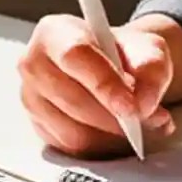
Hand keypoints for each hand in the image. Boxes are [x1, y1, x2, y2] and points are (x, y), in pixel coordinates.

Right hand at [18, 14, 175, 158]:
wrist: (113, 66)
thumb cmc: (122, 54)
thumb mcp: (147, 49)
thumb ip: (151, 68)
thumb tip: (143, 104)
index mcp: (55, 33)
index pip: (74, 56)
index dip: (104, 84)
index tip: (131, 107)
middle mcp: (34, 64)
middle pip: (73, 100)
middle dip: (115, 118)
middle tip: (147, 120)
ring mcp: (31, 98)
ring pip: (72, 131)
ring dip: (111, 136)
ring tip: (137, 126)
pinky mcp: (38, 127)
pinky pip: (72, 148)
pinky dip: (101, 147)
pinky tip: (117, 134)